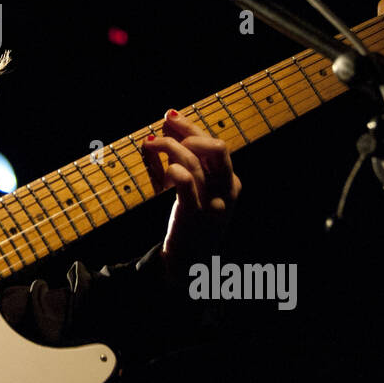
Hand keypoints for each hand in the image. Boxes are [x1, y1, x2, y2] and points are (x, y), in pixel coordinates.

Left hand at [139, 109, 241, 280]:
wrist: (188, 266)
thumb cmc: (189, 224)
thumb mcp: (197, 192)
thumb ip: (188, 164)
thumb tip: (165, 129)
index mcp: (232, 184)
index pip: (217, 145)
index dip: (193, 126)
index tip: (170, 116)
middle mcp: (227, 192)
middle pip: (215, 147)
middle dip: (188, 131)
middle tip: (164, 128)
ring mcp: (212, 204)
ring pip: (195, 161)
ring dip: (169, 147)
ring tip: (151, 145)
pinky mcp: (193, 215)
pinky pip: (185, 181)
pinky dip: (171, 169)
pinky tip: (161, 171)